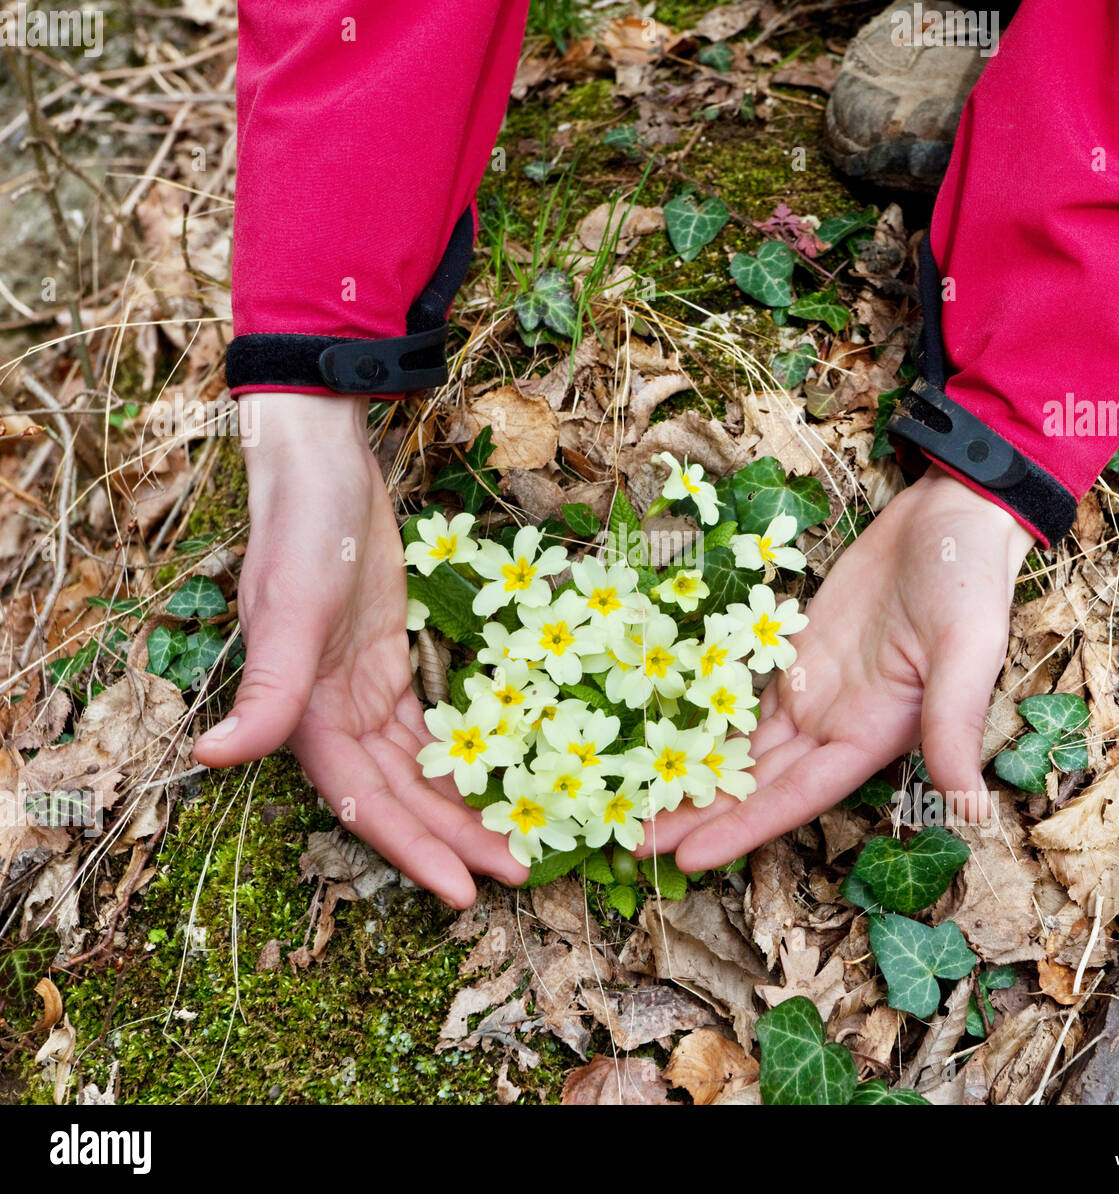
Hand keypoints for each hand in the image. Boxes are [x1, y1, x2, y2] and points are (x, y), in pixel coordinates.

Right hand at [192, 393, 527, 904]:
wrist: (326, 469)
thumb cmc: (307, 531)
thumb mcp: (292, 607)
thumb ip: (268, 687)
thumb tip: (213, 758)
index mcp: (306, 715)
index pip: (365, 803)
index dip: (412, 852)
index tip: (463, 894)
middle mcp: (334, 715)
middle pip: (401, 797)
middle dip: (456, 840)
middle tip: (524, 872)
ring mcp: (364, 692)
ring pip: (419, 770)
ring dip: (464, 806)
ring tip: (521, 838)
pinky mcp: (390, 665)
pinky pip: (429, 729)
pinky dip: (460, 757)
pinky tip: (497, 778)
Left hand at [639, 466, 1035, 870]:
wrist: (951, 518)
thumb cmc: (968, 583)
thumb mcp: (969, 652)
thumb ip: (955, 727)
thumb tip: (971, 810)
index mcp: (872, 737)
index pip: (794, 798)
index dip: (741, 830)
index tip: (686, 862)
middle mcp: (836, 726)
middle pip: (755, 785)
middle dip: (698, 817)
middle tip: (631, 843)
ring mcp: (813, 690)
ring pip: (742, 748)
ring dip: (695, 777)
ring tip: (638, 803)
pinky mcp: (796, 654)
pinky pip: (743, 700)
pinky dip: (706, 721)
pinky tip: (666, 736)